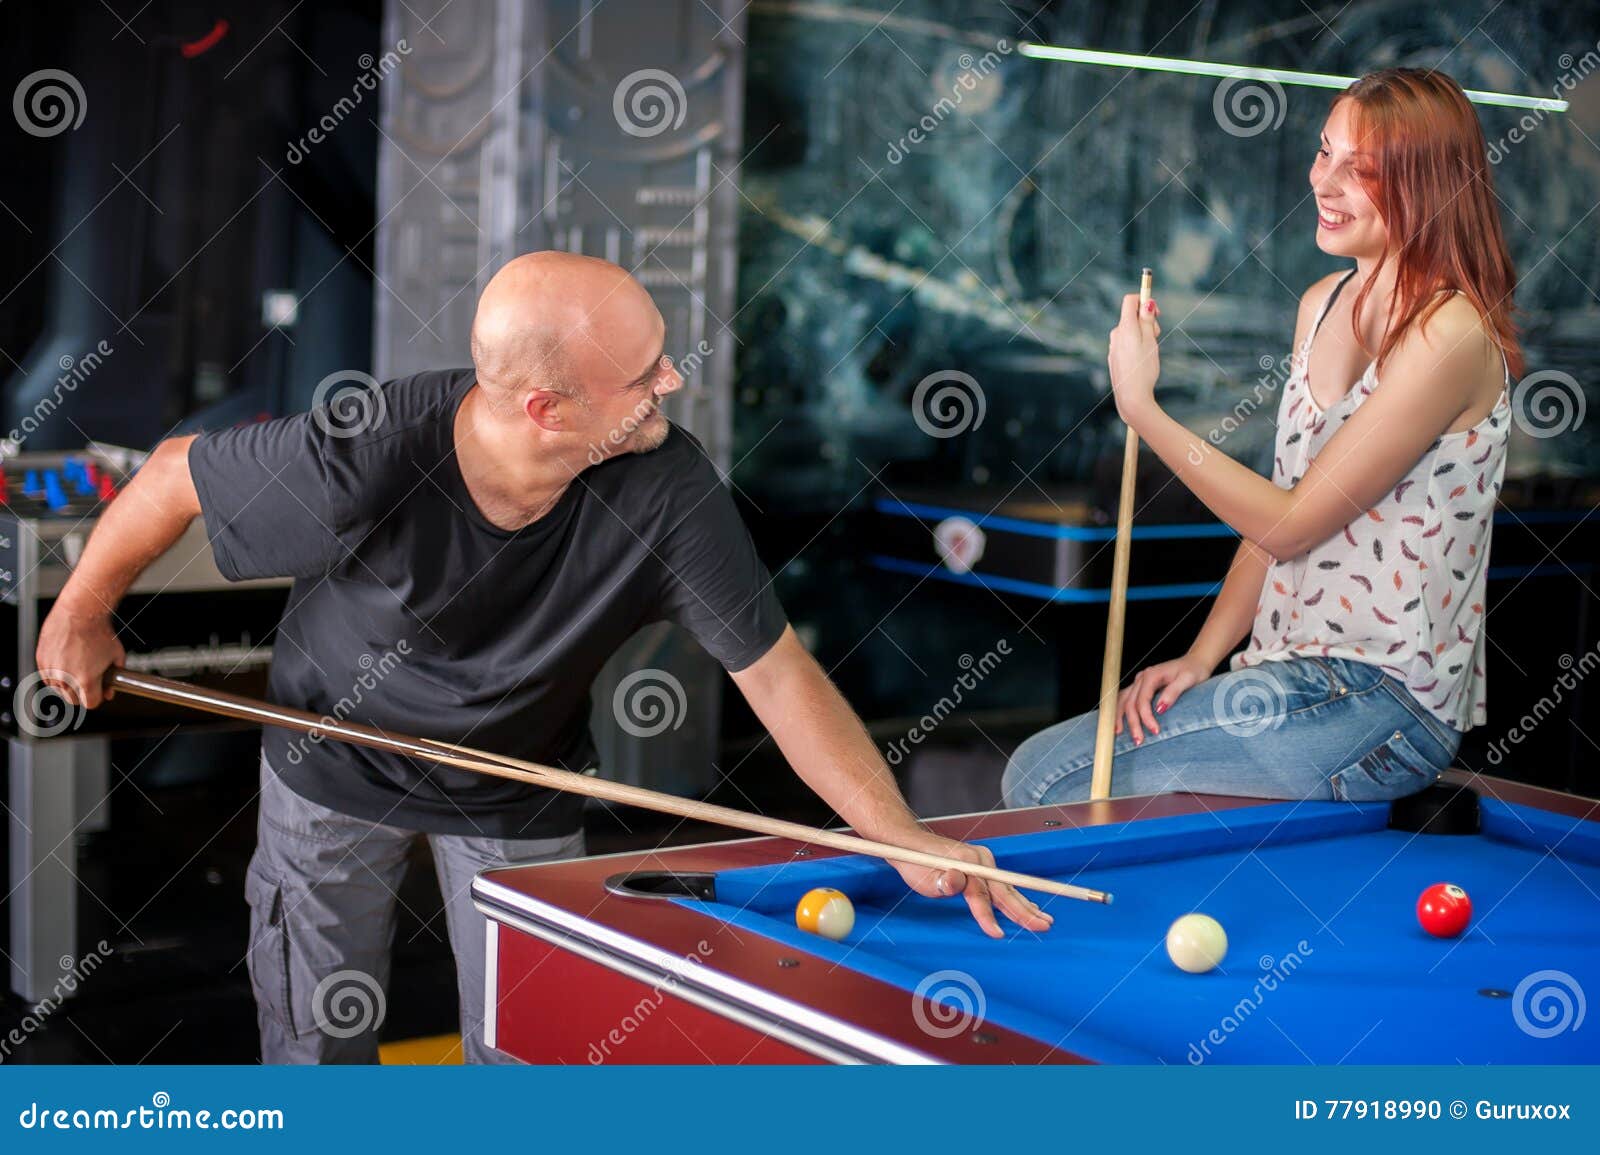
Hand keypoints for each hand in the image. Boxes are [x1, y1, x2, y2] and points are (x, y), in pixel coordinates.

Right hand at [34, 603, 123, 708]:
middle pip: (72, 699)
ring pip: (57, 689)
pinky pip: (46, 676)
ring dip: (66, 685)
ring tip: (76, 670)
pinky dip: (54, 674)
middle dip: (81, 693)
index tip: (99, 692)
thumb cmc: (99, 632)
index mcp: (85, 680)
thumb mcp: (117, 657)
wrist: (80, 612)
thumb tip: (109, 692)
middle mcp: (66, 677)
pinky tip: (65, 663)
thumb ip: (114, 678)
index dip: (97, 698)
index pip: (90, 703)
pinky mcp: (41, 659)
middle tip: (88, 681)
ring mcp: (51, 669)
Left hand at [881, 827, 1053, 938]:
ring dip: (1025, 905)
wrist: (909, 844)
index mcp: (967, 862)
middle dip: (1024, 911)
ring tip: (1044, 920)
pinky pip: (1002, 885)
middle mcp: (980, 859)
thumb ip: (943, 881)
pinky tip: (1029, 905)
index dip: (989, 915)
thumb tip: (957, 881)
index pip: (982, 894)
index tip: (997, 934)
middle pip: (1004, 890)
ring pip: (1007, 888)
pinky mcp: (982, 865)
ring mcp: (983, 861)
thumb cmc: (916, 863)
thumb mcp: (924, 876)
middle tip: (1043, 926)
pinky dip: (1016, 897)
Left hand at [1107, 292, 1161, 423]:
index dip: (1143, 300)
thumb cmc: (1144, 369)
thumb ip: (1147, 321)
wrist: (1132, 396)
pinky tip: (1140, 360)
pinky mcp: (1114, 356)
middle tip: (1157, 336)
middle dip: (1146, 321)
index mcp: (1125, 328)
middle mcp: (1116, 335)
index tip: (1155, 311)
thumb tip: (1146, 302)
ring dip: (1142, 334)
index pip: (1129, 301)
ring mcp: (1113, 346)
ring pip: (1130, 331)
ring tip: (1149, 351)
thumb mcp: (1150, 341)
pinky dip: (1135, 345)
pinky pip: (1125, 343)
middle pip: (1131, 316)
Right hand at [1115, 651, 1211, 744]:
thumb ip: (1173, 692)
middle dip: (1133, 723)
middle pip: (1130, 703)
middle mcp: (1141, 677)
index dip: (1146, 717)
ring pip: (1123, 701)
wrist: (1195, 662)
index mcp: (1151, 675)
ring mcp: (1139, 681)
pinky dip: (1120, 710)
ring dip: (1120, 717)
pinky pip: (1125, 699)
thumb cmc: (1193, 670)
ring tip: (1119, 733)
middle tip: (1139, 740)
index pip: (1142, 700)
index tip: (1155, 731)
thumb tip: (1160, 708)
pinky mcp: (1140, 686)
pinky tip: (1119, 722)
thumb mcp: (1187, 679)